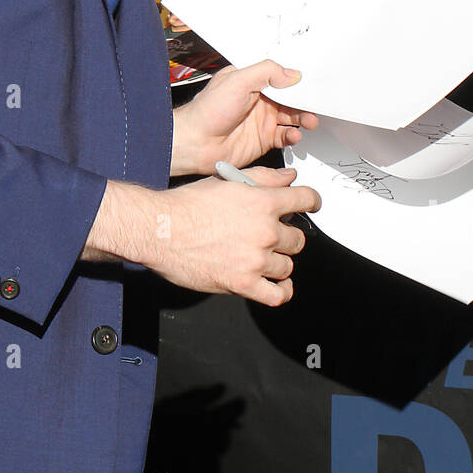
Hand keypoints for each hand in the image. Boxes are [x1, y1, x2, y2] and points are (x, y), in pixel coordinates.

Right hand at [156, 168, 318, 305]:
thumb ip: (262, 178)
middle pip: (298, 239)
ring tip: (263, 258)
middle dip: (287, 237)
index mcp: (262, 202)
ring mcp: (256, 259)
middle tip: (271, 236)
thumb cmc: (186, 206)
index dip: (312, 202)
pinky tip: (278, 285)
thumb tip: (288, 177)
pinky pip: (278, 295)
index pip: (305, 200)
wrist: (161, 230)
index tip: (311, 206)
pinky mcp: (244, 284)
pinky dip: (282, 291)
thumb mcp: (227, 181)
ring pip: (288, 266)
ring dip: (279, 262)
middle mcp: (264, 231)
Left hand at [171, 61, 318, 177]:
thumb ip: (266, 72)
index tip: (311, 84)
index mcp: (251, 81)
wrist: (195, 143)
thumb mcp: (237, 81)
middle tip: (314, 106)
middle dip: (305, 102)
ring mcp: (261, 120)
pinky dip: (293, 136)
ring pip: (291, 118)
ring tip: (308, 121)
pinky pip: (285, 137)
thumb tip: (291, 74)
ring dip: (303, 119)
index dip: (296, 81)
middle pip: (290, 99)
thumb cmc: (207, 111)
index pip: (280, 77)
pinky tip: (294, 135)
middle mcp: (258, 100)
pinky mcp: (263, 140)